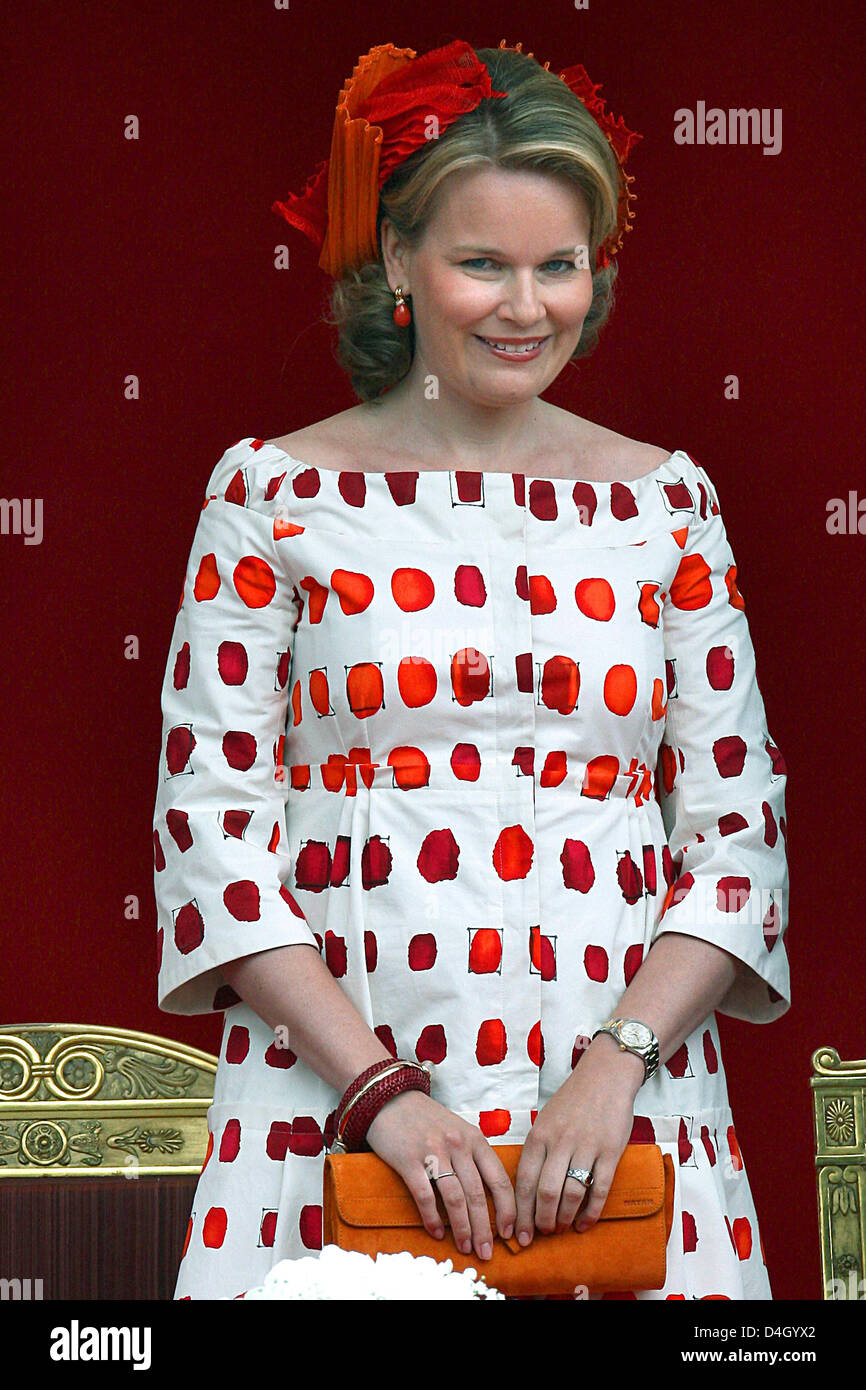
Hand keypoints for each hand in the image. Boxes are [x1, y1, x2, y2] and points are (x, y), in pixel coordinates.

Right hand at [365, 1089, 516, 1262]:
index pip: (498, 1179)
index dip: (507, 1210)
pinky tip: (436, 1233)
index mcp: (474, 1139)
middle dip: (485, 1228)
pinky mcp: (408, 1160)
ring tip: (466, 1248)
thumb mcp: (458, 1130)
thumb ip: (473, 1156)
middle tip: (487, 1252)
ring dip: (462, 1228)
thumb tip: (489, 1196)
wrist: (390, 1098)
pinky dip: (432, 1218)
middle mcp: (458, 1145)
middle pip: (478, 1194)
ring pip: (455, 1198)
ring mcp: (433, 1152)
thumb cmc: (426, 1120)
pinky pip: (425, 1195)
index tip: (510, 1233)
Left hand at [514, 1036, 643, 1243]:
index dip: (519, 1212)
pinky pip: (599, 1189)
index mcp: (539, 1135)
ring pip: (571, 1193)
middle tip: (541, 1234)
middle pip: (545, 1192)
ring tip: (561, 1228)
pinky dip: (591, 1212)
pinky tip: (584, 1224)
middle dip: (541, 1220)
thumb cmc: (573, 1100)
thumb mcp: (545, 1119)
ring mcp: (586, 1147)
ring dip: (565, 1218)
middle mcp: (560, 1142)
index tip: (517, 1233)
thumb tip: (526, 1188)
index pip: (524, 1181)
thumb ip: (538, 1149)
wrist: (606, 1076)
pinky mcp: (610, 1151)